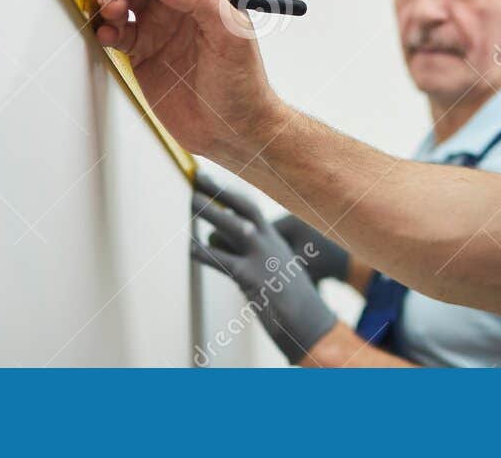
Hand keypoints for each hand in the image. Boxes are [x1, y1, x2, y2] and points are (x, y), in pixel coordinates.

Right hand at [92, 0, 287, 166]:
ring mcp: (161, 27)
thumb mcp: (230, 36)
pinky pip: (118, 31)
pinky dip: (106, 29)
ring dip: (110, 1)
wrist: (232, 132)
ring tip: (109, 15)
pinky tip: (107, 36)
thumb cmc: (243, 83)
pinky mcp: (144, 52)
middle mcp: (181, 3)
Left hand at [192, 177, 337, 364]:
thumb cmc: (287, 298)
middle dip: (219, 190)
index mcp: (275, 239)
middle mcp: (270, 242)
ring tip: (189, 200)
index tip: (212, 180)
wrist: (311, 323)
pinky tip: (189, 246)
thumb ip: (243, 250)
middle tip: (197, 176)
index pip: (250, 207)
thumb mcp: (272, 267)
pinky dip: (202, 251)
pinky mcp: (251, 277)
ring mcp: (261, 258)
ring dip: (209, 212)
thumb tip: (213, 240)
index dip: (229, 193)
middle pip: (242, 207)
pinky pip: (221, 260)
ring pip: (231, 227)